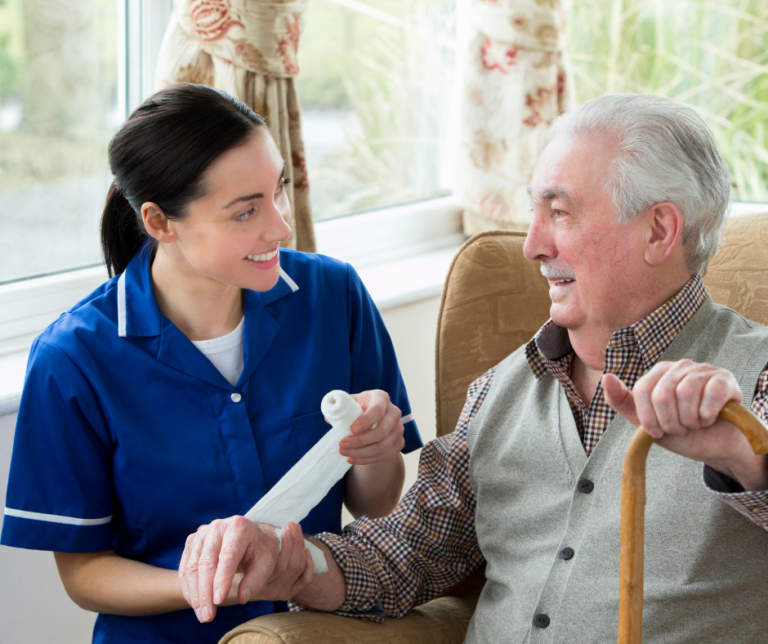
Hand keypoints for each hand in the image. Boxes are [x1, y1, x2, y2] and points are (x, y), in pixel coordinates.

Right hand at [179, 519, 312, 622]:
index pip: (227, 556)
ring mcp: (203, 533)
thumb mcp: (267, 563)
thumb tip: (242, 597)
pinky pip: (185, 567)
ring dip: (195, 594)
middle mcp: (218, 526)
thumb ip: (256, 580)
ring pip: (192, 567)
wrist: (252, 537)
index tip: (218, 601)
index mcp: (239, 527)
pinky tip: (195, 604)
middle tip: (208, 616)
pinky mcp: (192, 541)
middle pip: (206, 562)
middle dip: (205, 593)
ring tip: (203, 615)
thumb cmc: (261, 552)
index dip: (221, 579)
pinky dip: (189, 588)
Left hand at [337, 390, 404, 464]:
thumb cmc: (359, 408)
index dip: (365, 421)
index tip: (351, 430)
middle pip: (381, 432)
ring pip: (382, 446)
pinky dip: (367, 459)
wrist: (374, 418)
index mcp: (381, 398)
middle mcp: (394, 413)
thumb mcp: (350, 402)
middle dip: (360, 441)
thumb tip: (329, 419)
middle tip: (342, 444)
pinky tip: (353, 458)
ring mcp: (398, 429)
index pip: (377, 411)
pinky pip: (384, 455)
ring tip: (344, 453)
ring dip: (361, 453)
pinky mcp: (399, 442)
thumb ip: (340, 408)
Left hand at [603, 360, 767, 489]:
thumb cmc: (680, 430)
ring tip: (694, 424)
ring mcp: (703, 370)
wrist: (716, 445)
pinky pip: (711, 395)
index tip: (657, 432)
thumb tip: (606, 377)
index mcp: (658, 373)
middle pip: (662, 394)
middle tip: (680, 429)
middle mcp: (680, 366)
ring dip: (690, 420)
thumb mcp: (645, 420)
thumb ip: (621, 401)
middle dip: (670, 422)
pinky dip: (708, 415)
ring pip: (686, 394)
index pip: (642, 390)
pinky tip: (710, 419)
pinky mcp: (725, 379)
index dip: (649, 418)